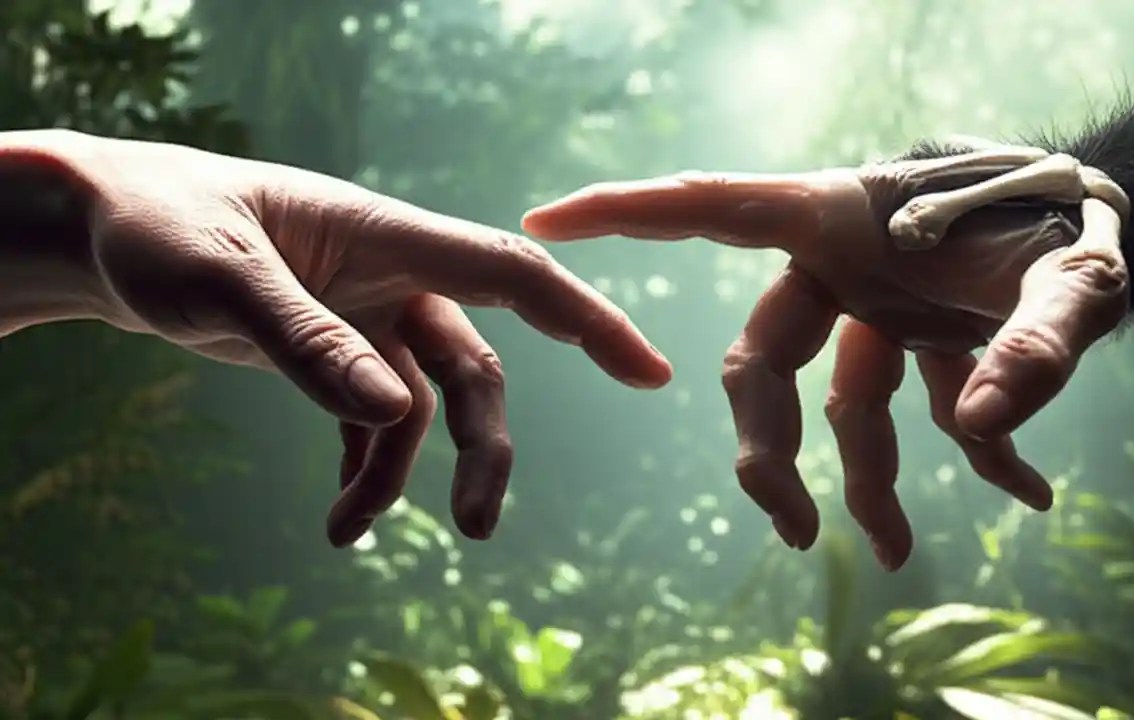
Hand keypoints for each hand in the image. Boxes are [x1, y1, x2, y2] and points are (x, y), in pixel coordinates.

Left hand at [9, 130, 670, 546]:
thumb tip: (386, 412)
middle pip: (472, 369)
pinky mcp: (330, 349)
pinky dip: (359, 467)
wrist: (101, 228)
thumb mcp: (218, 280)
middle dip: (480, 450)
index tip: (648, 373)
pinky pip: (367, 419)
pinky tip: (338, 515)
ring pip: (420, 406)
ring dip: (398, 474)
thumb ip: (305, 343)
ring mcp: (363, 316)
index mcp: (385, 234)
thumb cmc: (157, 226)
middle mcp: (390, 276)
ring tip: (347, 531)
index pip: (511, 276)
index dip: (588, 321)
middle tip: (475, 530)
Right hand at [521, 146, 1129, 568]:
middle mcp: (841, 262)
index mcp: (844, 216)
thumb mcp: (1076, 281)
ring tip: (902, 553)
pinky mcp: (914, 338)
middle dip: (767, 453)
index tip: (545, 220)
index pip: (714, 208)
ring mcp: (872, 304)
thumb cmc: (1082, 229)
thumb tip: (984, 438)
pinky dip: (970, 459)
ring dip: (868, 485)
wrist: (1118, 223)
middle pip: (761, 361)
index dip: (626, 214)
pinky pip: (917, 413)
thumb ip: (1034, 350)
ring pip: (833, 406)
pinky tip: (1024, 495)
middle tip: (795, 533)